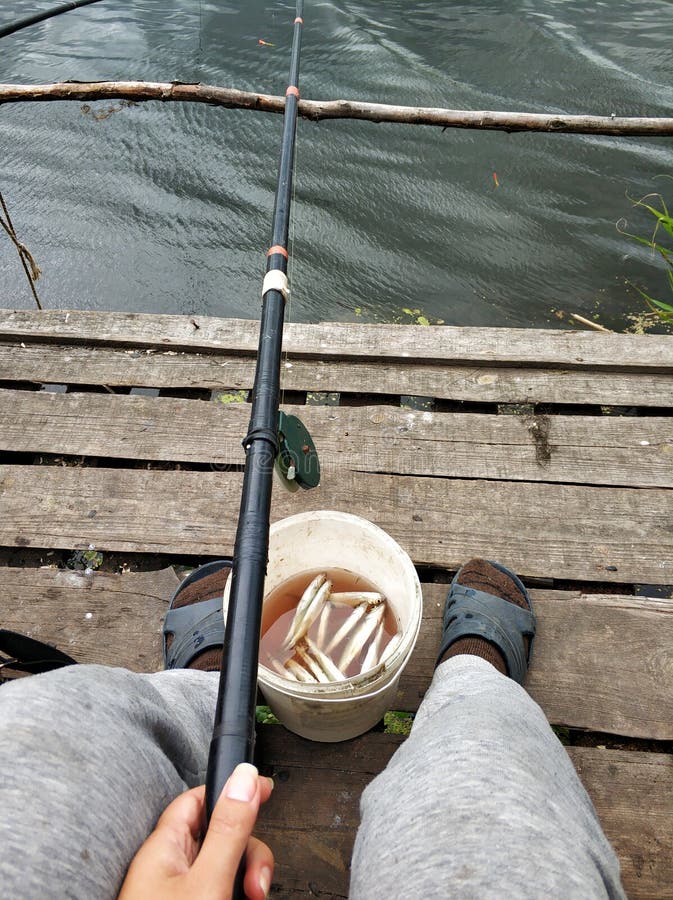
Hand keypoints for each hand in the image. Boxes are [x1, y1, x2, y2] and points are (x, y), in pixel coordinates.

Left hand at [119, 763, 273, 899]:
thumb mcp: (208, 879)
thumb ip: (228, 828)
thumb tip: (244, 777)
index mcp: (164, 846)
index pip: (201, 797)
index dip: (234, 792)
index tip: (264, 791)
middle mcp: (167, 866)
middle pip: (219, 835)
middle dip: (247, 853)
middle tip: (255, 882)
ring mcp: (174, 890)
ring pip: (221, 865)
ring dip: (243, 877)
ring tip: (250, 898)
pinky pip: (214, 887)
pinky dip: (232, 892)